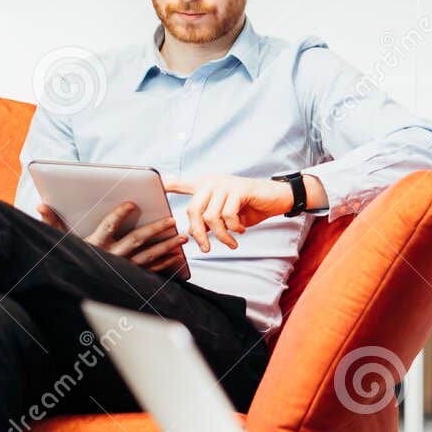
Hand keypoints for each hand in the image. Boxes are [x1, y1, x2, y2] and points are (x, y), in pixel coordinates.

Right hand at [38, 201, 189, 278]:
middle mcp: (111, 257)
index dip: (119, 214)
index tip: (132, 203)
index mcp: (95, 245)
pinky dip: (165, 264)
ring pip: (148, 256)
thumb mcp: (61, 243)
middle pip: (136, 239)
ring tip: (182, 238)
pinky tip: (177, 257)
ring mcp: (123, 269)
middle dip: (155, 229)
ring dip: (167, 246)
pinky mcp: (131, 280)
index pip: (108, 226)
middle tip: (172, 220)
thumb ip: (53, 223)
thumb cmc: (70, 262)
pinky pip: (151, 272)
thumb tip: (40, 204)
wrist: (76, 292)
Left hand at [163, 174, 290, 251]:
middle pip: (193, 210)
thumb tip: (195, 233)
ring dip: (221, 236)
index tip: (154, 184)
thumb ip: (210, 220)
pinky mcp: (238, 189)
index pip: (181, 184)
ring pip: (211, 217)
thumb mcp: (226, 215)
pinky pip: (228, 215)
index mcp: (206, 186)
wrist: (277, 198)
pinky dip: (234, 228)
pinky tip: (241, 231)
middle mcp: (212, 182)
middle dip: (198, 234)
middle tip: (206, 249)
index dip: (166, 185)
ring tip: (232, 243)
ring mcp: (224, 184)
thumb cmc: (250, 207)